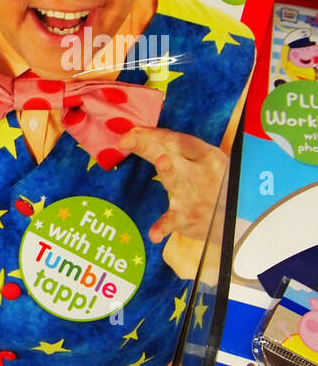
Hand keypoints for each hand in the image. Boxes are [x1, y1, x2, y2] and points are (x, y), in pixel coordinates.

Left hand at [121, 127, 226, 243]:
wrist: (238, 220)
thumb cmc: (213, 185)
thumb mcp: (204, 163)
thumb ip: (176, 150)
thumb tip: (138, 133)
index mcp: (206, 155)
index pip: (176, 140)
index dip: (151, 134)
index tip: (129, 130)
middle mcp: (201, 172)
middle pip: (172, 155)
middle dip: (149, 145)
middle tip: (126, 139)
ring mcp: (194, 196)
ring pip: (178, 181)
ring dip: (170, 171)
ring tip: (162, 163)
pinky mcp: (188, 218)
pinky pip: (173, 222)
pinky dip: (163, 227)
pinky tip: (153, 234)